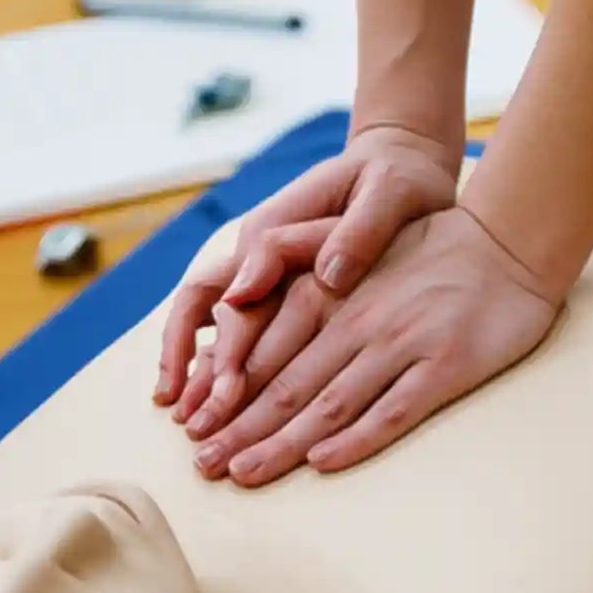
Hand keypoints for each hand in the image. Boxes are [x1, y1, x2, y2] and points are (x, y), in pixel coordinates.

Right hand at [153, 125, 461, 408]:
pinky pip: (241, 331)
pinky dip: (223, 367)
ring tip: (190, 424)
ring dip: (199, 373)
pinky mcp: (280, 289)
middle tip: (196, 423)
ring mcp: (265, 273)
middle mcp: (257, 253)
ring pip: (214, 325)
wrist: (401, 168)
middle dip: (196, 368)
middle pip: (206, 310)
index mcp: (275, 230)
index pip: (236, 294)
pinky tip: (220, 407)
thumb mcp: (387, 192)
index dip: (230, 346)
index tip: (230, 391)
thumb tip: (328, 276)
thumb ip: (356, 231)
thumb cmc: (394, 180)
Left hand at [186, 207, 561, 486]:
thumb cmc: (432, 249)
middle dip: (240, 428)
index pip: (268, 351)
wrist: (508, 243)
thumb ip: (311, 277)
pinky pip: (393, 411)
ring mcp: (402, 344)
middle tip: (204, 464)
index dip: (228, 391)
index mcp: (335, 292)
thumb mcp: (360, 248)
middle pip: (288, 385)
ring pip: (329, 404)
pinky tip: (321, 463)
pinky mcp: (445, 366)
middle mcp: (360, 320)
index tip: (196, 426)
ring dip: (281, 443)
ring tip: (242, 472)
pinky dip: (355, 439)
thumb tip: (246, 307)